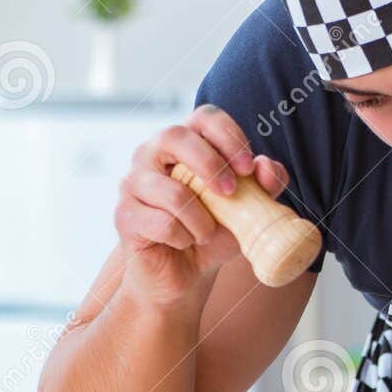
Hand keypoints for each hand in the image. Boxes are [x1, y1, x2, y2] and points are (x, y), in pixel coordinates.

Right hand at [115, 104, 290, 306]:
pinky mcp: (124, 214)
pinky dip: (183, 238)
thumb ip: (265, 185)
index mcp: (186, 142)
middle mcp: (153, 153)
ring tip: (206, 233)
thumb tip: (266, 168)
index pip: (204, 117)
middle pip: (174, 136)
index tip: (248, 168)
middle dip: (210, 164)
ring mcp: (133, 182)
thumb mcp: (249, 208)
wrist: (185, 273)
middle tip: (231, 193)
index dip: (229, 136)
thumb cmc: (214, 231)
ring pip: (171, 191)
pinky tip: (183, 243)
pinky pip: (161, 223)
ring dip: (200, 219)